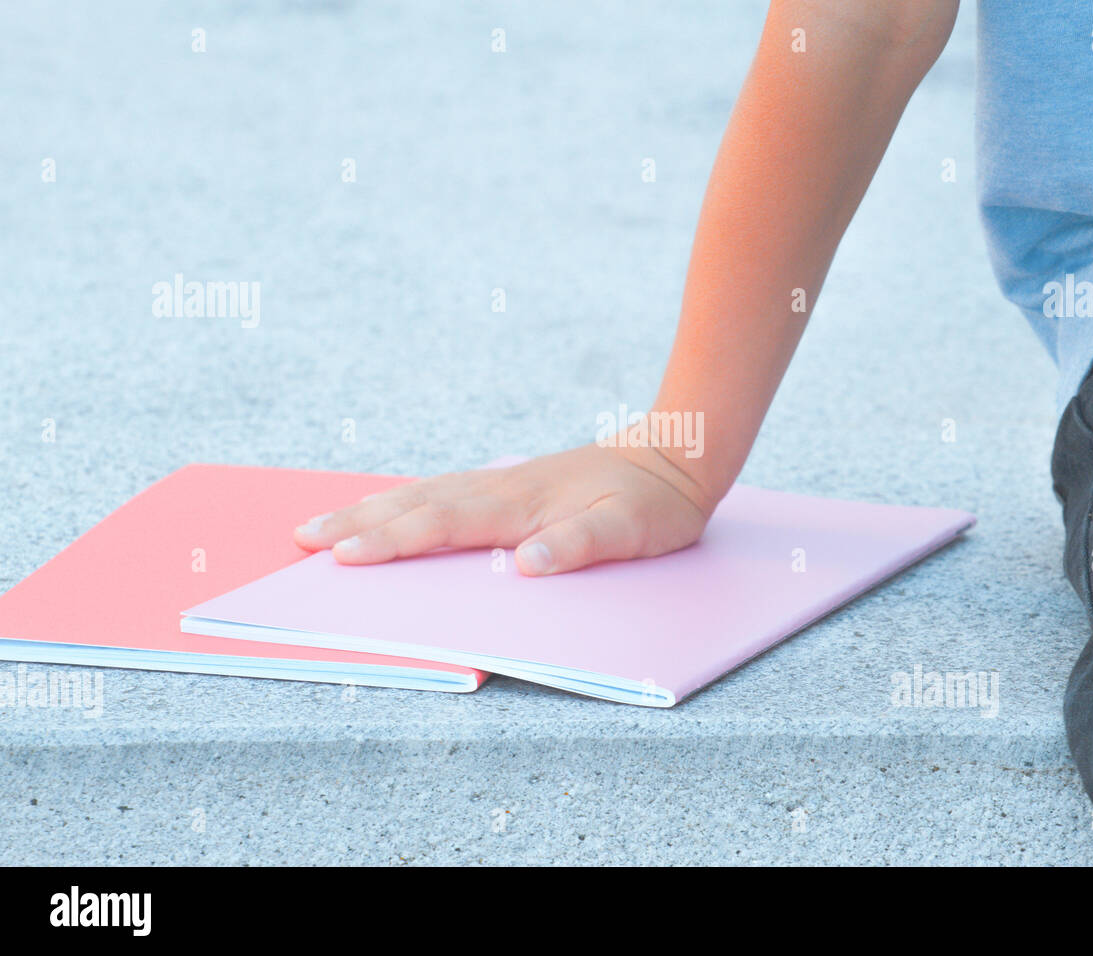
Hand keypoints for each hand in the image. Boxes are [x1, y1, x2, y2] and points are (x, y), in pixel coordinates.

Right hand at [293, 444, 714, 575]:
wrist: (673, 456)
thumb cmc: (653, 504)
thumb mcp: (631, 531)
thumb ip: (580, 544)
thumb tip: (525, 564)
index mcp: (522, 506)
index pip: (444, 525)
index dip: (392, 541)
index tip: (344, 555)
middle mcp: (501, 490)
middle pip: (416, 506)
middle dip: (357, 524)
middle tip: (301, 538)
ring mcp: (502, 483)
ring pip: (423, 494)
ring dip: (369, 510)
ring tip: (322, 524)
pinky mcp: (508, 486)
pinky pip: (441, 492)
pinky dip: (402, 500)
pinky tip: (384, 508)